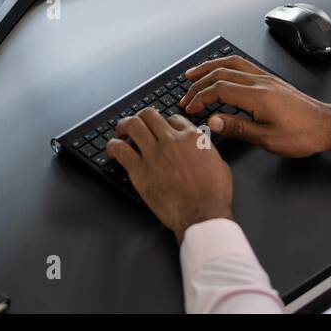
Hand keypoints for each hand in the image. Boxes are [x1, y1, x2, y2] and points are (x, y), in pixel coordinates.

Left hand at [106, 108, 233, 243]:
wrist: (202, 214)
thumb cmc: (214, 195)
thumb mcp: (219, 164)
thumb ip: (206, 150)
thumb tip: (201, 149)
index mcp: (192, 137)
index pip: (173, 119)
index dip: (166, 122)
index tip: (162, 129)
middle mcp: (171, 140)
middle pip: (150, 115)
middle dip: (142, 116)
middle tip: (137, 122)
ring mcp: (154, 154)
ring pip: (132, 125)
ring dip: (124, 124)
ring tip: (120, 129)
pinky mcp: (139, 170)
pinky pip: (120, 150)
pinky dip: (113, 146)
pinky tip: (112, 149)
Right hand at [179, 55, 330, 157]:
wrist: (326, 125)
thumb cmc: (302, 135)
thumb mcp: (267, 139)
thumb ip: (238, 128)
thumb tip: (213, 121)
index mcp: (258, 96)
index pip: (219, 89)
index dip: (200, 98)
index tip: (190, 109)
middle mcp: (260, 82)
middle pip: (221, 74)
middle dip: (198, 84)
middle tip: (185, 97)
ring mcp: (265, 78)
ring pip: (231, 64)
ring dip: (209, 68)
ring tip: (193, 75)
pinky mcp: (269, 80)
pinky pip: (242, 65)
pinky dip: (224, 66)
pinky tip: (220, 71)